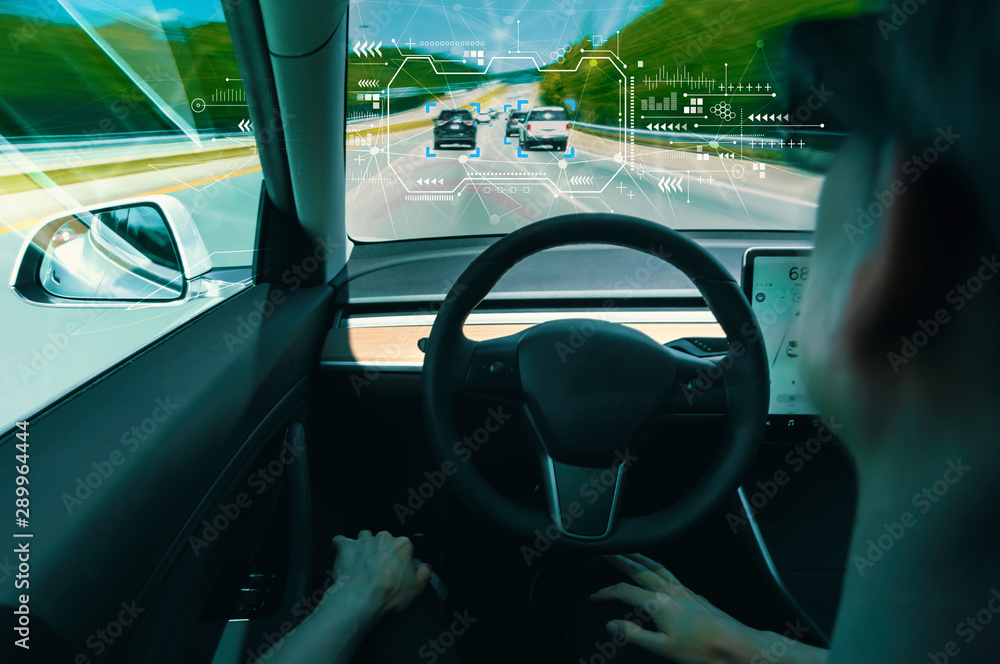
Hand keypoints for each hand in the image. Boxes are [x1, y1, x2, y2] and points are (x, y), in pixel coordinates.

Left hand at [332, 530, 430, 618]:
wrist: (362, 597)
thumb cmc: (389, 592)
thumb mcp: (417, 588)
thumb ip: (424, 574)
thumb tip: (425, 568)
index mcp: (402, 545)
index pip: (403, 546)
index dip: (399, 558)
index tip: (396, 569)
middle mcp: (383, 538)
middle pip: (383, 540)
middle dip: (381, 551)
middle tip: (379, 569)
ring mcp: (363, 541)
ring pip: (364, 538)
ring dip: (363, 547)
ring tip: (361, 563)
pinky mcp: (346, 547)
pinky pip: (340, 541)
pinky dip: (341, 547)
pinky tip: (342, 555)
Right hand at [591, 554, 772, 663]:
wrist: (734, 644)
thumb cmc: (702, 649)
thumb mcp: (663, 648)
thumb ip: (634, 635)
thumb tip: (612, 625)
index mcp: (657, 603)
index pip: (624, 591)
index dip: (606, 593)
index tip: (596, 596)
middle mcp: (669, 591)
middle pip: (638, 570)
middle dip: (620, 560)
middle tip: (607, 553)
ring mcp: (682, 589)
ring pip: (655, 566)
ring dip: (639, 558)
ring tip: (629, 552)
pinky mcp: (693, 593)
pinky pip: (669, 572)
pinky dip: (656, 566)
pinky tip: (657, 570)